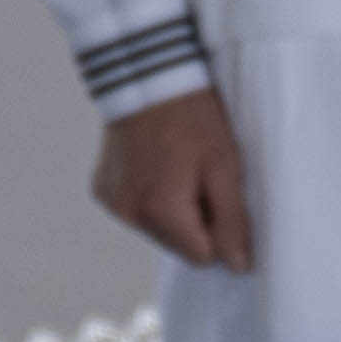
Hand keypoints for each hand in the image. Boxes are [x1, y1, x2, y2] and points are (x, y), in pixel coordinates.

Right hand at [92, 83, 250, 273]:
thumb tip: (238, 265)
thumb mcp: (225, 165)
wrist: (146, 76)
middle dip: (193, 218)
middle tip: (197, 174)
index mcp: (160, 212)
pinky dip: (149, 195)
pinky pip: (136, 211)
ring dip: (171, 207)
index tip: (216, 192)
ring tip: (176, 164)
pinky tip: (155, 163)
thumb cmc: (192, 117)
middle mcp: (129, 214)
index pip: (202, 257)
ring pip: (157, 229)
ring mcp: (112, 203)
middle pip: (178, 245)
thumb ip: (232, 220)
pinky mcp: (102, 191)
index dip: (217, 228)